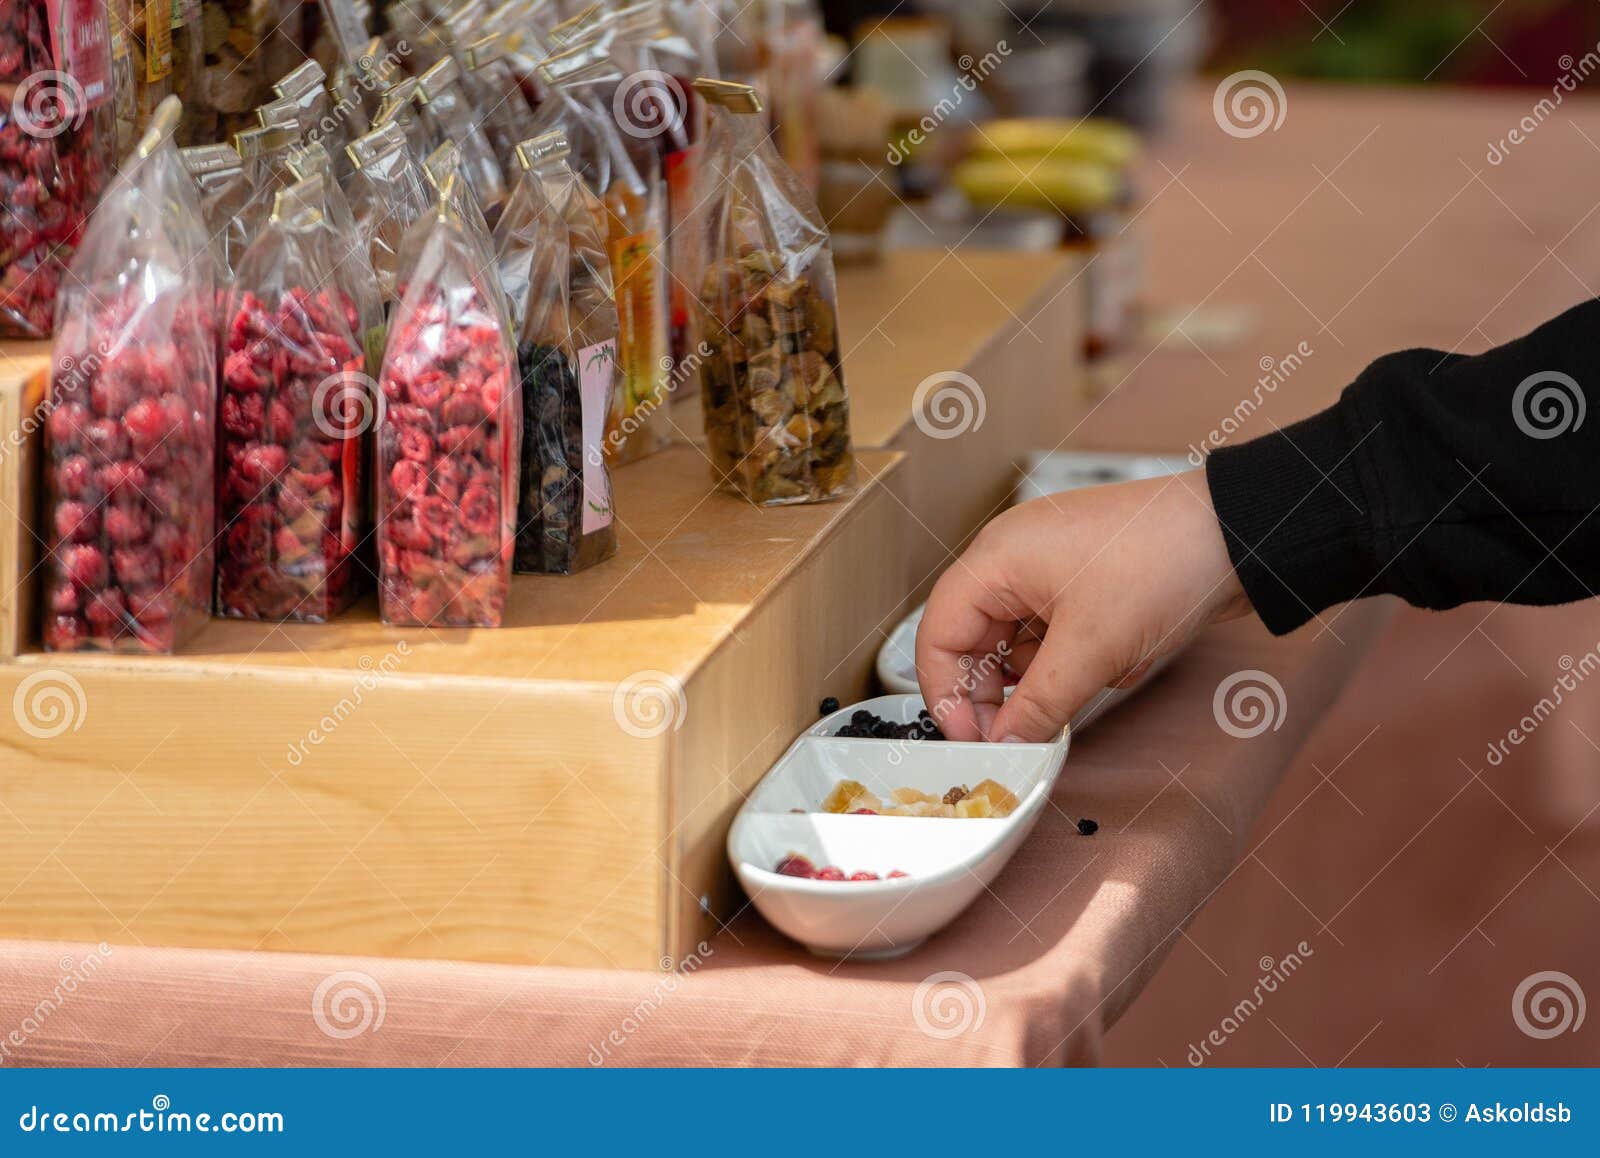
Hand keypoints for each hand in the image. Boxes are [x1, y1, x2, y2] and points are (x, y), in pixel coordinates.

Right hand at [915, 472, 1251, 741]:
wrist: (1240, 533)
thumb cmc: (1164, 561)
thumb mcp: (1092, 650)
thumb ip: (1037, 704)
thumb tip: (1006, 743)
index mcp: (996, 559)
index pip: (937, 635)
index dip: (947, 695)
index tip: (971, 740)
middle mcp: (1012, 558)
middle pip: (973, 641)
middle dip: (996, 693)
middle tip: (1018, 737)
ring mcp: (1047, 568)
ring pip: (1016, 642)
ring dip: (1041, 678)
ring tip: (1077, 694)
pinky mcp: (1082, 580)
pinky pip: (1053, 633)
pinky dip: (1072, 660)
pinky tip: (1112, 665)